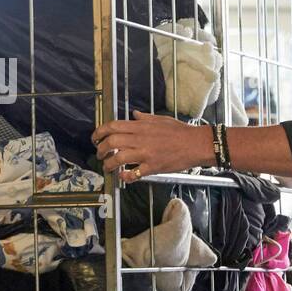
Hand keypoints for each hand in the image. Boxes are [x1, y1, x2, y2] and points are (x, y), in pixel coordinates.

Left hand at [92, 110, 206, 183]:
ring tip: (108, 167)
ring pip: (118, 158)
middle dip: (101, 149)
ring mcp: (146, 153)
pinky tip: (123, 177)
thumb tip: (134, 114)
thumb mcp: (161, 119)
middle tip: (100, 155)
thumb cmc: (181, 131)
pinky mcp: (153, 167)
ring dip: (109, 164)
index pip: (113, 126)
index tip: (95, 138)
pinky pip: (134, 173)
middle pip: (111, 142)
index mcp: (141, 126)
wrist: (196, 144)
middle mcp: (140, 139)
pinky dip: (126, 177)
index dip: (99, 132)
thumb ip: (145, 117)